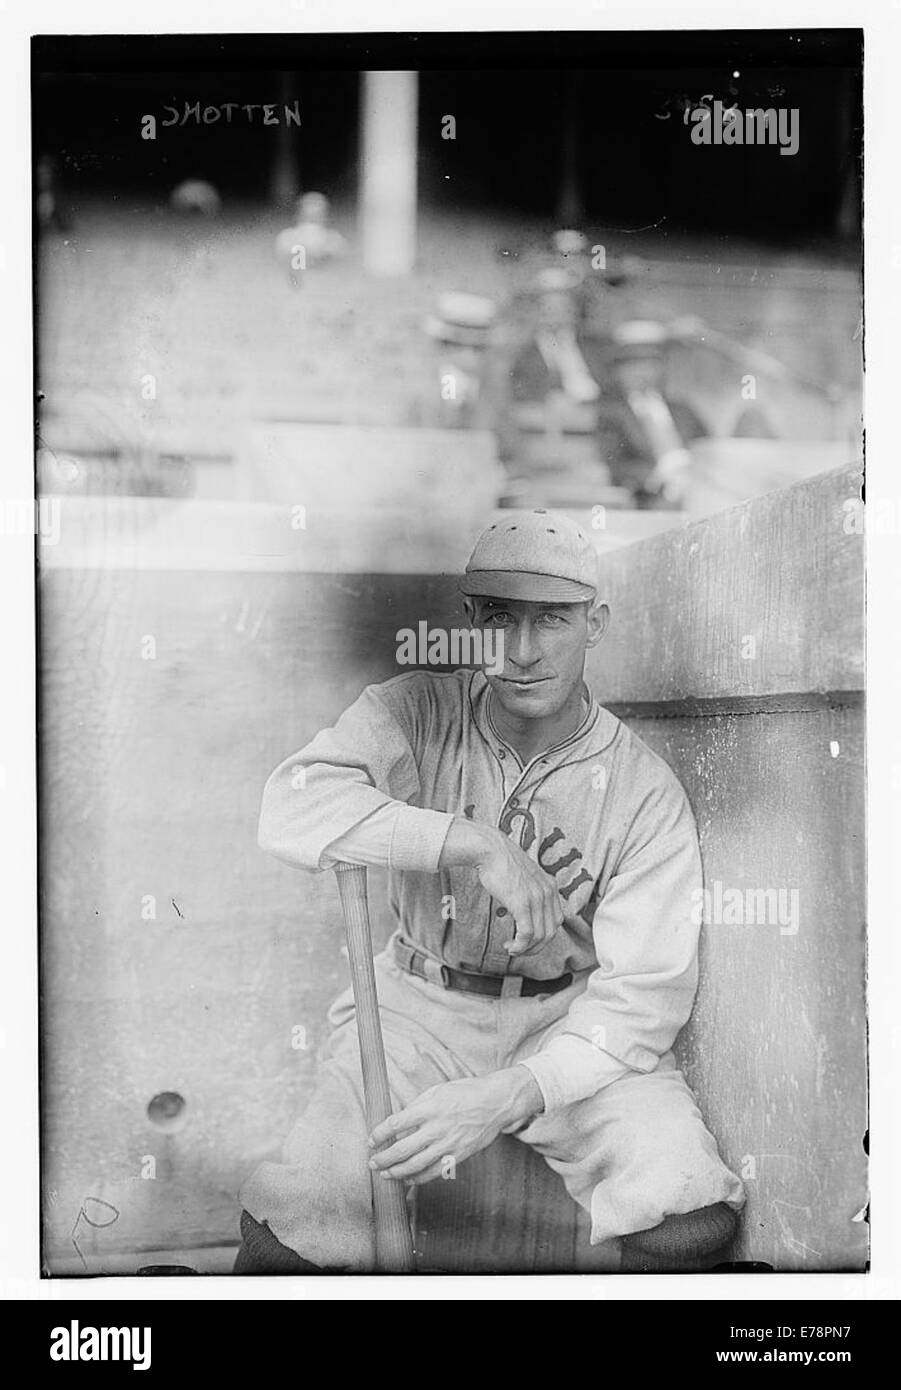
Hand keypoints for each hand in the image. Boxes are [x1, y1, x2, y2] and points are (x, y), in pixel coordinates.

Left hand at [368, 1067, 543, 1184]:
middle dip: (384, 1158)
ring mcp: (448, 1144)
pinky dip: (418, 1178)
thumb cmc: (465, 1093)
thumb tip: (397, 1123)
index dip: (380, 1134)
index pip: (396, 1123)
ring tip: (384, 1174)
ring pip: (416, 1165)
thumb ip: (417, 1107)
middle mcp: (437, 1128)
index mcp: (430, 1108)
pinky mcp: (458, 1156)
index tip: (372, 1140)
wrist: (495, 1103)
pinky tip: (407, 1179)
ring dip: (397, 1172)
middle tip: (372, 1162)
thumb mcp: (437, 1091)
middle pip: (403, 1149)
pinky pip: (434, 1172)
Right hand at [439, 819, 566, 956]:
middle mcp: (548, 893)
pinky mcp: (522, 903)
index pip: (556, 921)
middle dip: (536, 947)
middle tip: (521, 950)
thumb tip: (524, 913)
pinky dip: (520, 946)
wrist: (491, 849)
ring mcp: (536, 898)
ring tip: (512, 949)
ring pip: (540, 936)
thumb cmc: (502, 862)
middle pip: (551, 932)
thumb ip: (531, 893)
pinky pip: (527, 934)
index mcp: (550, 886)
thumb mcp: (525, 878)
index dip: (544, 936)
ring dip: (526, 949)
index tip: (530, 940)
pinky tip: (511, 946)